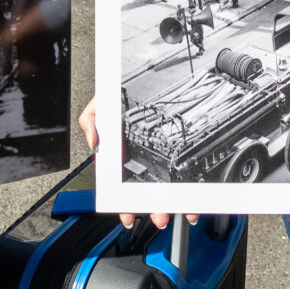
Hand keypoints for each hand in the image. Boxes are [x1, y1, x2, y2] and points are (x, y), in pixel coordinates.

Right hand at [78, 96, 196, 230]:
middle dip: (154, 207)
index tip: (127, 216)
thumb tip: (95, 143)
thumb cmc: (123, 90)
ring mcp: (162, 156)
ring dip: (176, 202)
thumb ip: (92, 121)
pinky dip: (194, 188)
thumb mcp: (102, 102)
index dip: (124, 203)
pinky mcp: (180, 150)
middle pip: (149, 190)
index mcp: (123, 155)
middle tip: (159, 216)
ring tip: (182, 211)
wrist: (145, 72)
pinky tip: (197, 198)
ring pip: (170, 186)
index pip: (122, 185)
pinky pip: (188, 171)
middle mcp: (143, 159)